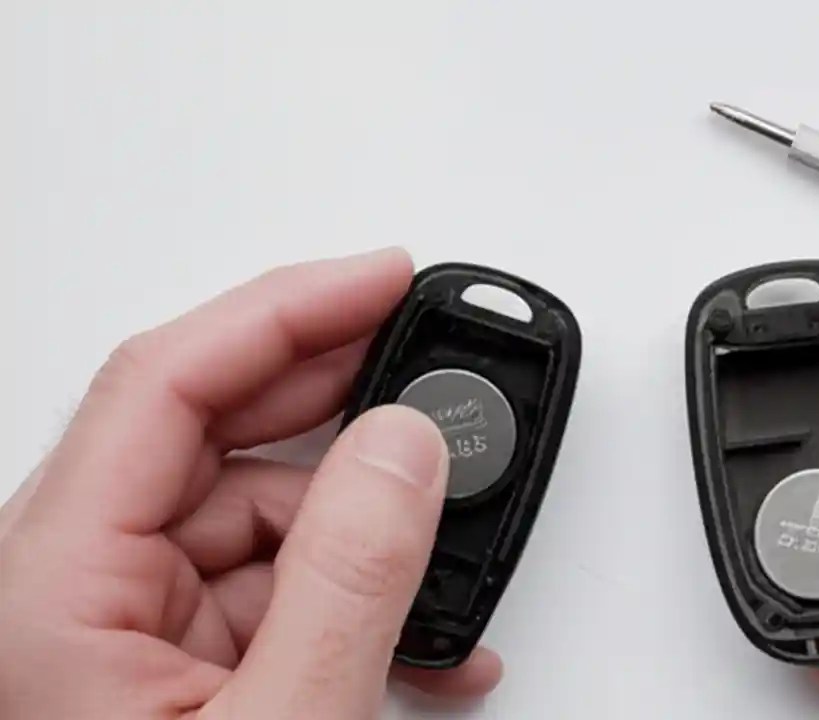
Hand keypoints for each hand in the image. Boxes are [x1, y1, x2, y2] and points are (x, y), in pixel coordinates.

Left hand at [0, 249, 501, 718]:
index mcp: (54, 586)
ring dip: (365, 521)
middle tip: (430, 365)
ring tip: (449, 547)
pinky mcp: (172, 662)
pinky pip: (272, 582)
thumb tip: (403, 445)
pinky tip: (420, 634)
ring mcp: (125, 625)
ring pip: (258, 508)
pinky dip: (353, 590)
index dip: (283, 311)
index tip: (381, 281)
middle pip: (213, 428)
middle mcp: (74, 588)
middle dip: (340, 393)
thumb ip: (347, 581)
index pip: (164, 383)